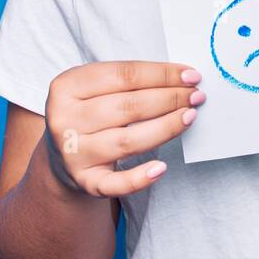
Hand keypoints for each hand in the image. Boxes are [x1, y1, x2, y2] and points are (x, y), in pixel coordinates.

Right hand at [42, 61, 204, 197]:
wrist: (62, 157)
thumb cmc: (90, 113)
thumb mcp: (95, 89)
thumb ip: (130, 80)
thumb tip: (182, 78)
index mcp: (66, 87)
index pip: (123, 75)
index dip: (161, 74)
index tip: (190, 75)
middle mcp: (64, 120)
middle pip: (128, 106)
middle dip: (169, 98)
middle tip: (196, 96)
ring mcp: (73, 153)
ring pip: (128, 141)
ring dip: (166, 128)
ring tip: (189, 116)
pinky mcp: (84, 181)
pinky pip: (115, 183)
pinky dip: (139, 178)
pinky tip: (161, 168)